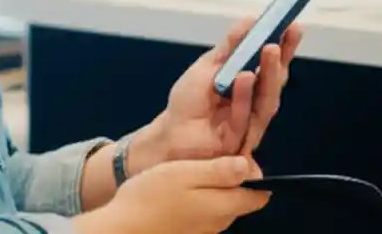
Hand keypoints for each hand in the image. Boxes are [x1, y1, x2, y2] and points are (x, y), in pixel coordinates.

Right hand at [75, 156, 268, 233]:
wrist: (123, 227)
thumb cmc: (153, 196)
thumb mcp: (186, 173)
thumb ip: (219, 170)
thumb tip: (250, 166)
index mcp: (224, 206)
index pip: (258, 195)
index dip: (254, 174)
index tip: (237, 154)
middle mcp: (220, 222)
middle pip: (240, 199)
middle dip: (234, 180)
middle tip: (211, 157)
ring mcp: (204, 230)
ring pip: (222, 205)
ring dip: (216, 188)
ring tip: (194, 169)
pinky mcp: (189, 231)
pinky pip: (206, 212)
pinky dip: (202, 198)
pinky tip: (182, 187)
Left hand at [130, 19, 302, 172]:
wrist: (169, 134)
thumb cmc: (189, 101)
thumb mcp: (208, 66)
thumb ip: (229, 47)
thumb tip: (251, 20)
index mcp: (249, 85)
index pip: (270, 64)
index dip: (285, 46)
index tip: (294, 25)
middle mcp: (254, 103)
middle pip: (274, 81)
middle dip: (281, 58)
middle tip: (285, 35)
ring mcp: (250, 123)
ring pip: (267, 99)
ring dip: (269, 73)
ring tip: (270, 49)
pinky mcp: (239, 140)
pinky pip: (245, 116)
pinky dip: (244, 95)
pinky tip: (244, 76)